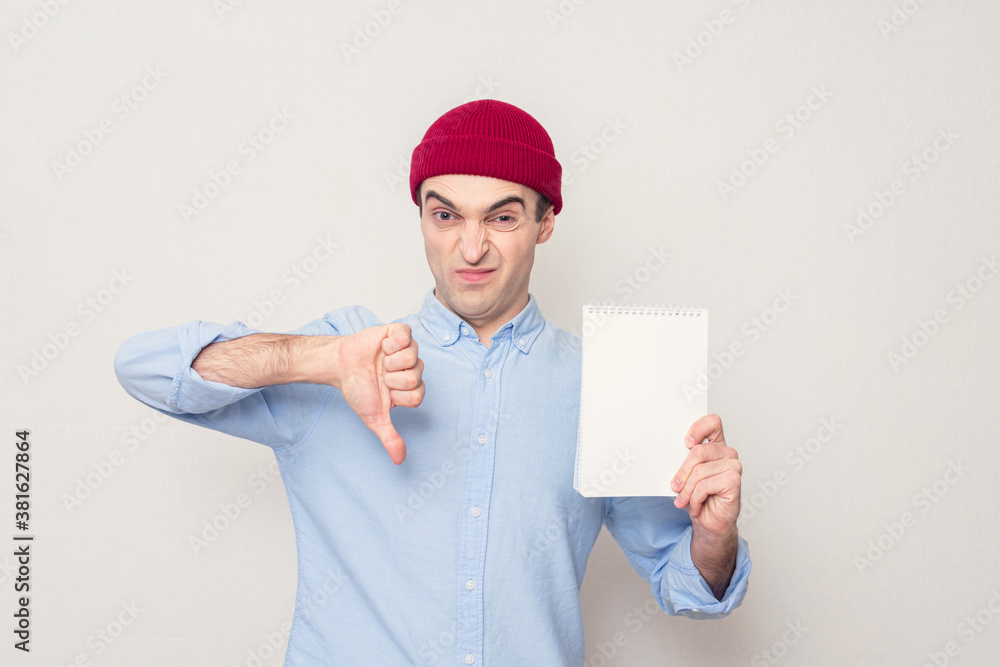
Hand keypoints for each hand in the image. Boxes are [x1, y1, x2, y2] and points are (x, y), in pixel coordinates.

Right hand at [333, 323, 424, 464]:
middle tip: (381, 375)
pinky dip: (390, 343)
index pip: (417, 397)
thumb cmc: (359, 389)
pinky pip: (405, 335)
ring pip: (412, 357)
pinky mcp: (399, 332)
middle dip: (391, 378)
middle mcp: (414, 368)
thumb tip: (400, 460)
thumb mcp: (374, 417)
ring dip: (389, 361)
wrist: (340, 366)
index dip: (398, 395)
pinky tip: (382, 346)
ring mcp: (408, 349)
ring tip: (381, 361)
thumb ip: (389, 437)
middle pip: (415, 377)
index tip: (385, 392)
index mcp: (412, 388)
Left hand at [671, 414, 741, 538]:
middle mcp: (727, 453)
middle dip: (682, 472)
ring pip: (699, 471)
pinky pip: (705, 485)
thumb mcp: (685, 476)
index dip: (699, 428)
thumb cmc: (698, 497)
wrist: (709, 522)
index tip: (686, 442)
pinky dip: (695, 498)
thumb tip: (667, 453)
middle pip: (698, 451)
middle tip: (675, 487)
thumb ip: (682, 461)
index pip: (713, 422)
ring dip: (687, 491)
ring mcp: (733, 466)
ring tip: (685, 500)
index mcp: (715, 446)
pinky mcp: (734, 481)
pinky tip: (697, 505)